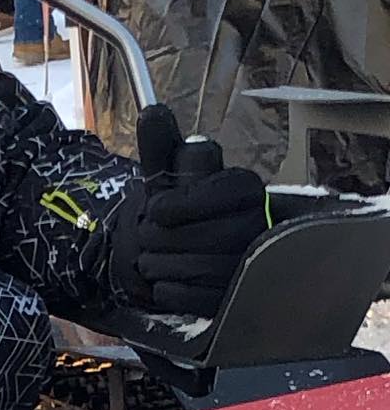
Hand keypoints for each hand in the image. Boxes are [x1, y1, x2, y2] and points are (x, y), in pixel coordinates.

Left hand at [109, 105, 268, 316]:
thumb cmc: (179, 209)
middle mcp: (259, 223)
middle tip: (148, 237)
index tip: (156, 210)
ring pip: (193, 268)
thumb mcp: (167, 176)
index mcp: (245, 188)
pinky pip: (189, 297)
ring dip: (158, 263)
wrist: (188, 252)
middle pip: (199, 236)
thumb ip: (160, 146)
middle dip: (158, 238)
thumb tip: (153, 112)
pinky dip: (166, 289)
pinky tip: (168, 279)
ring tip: (156, 256)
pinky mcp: (237, 297)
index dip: (178, 205)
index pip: (215, 194)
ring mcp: (252, 263)